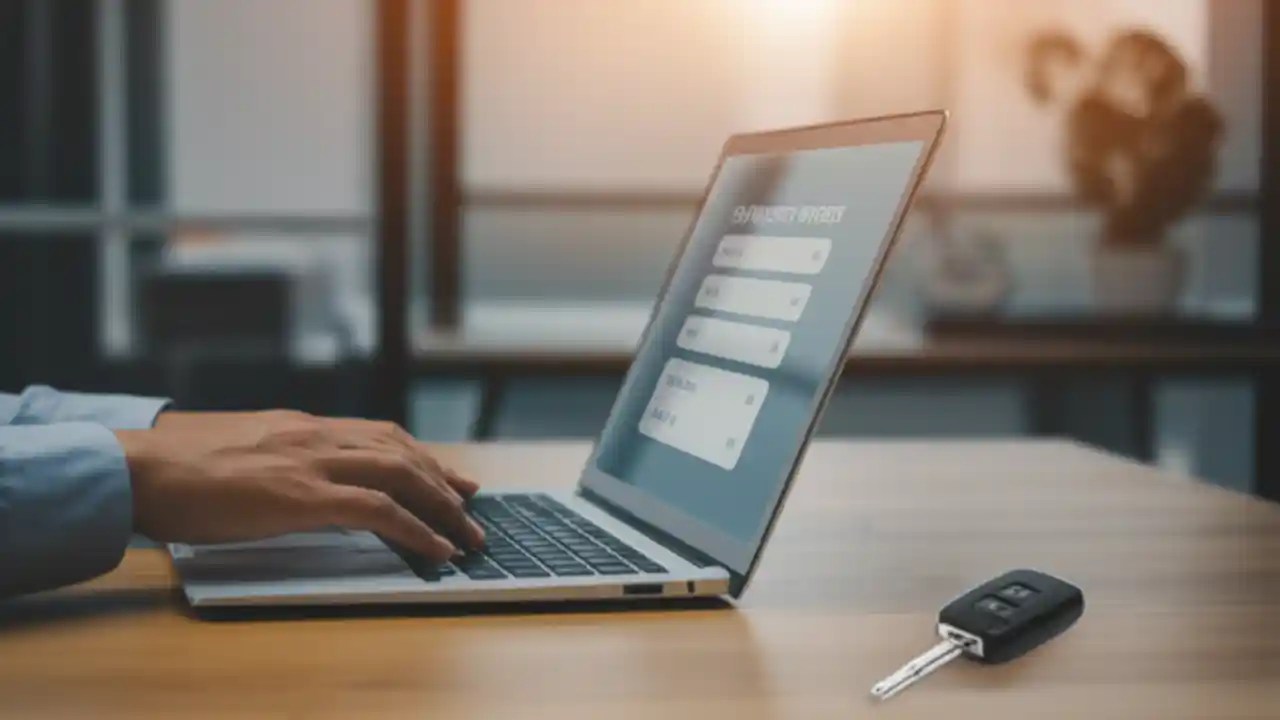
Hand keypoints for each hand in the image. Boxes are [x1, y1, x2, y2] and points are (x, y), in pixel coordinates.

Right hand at [114, 410, 483, 562]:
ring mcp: (311, 463)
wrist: (140, 467)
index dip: (421, 456)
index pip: (380, 436)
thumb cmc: (180, 470)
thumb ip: (283, 462)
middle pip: (400, 453)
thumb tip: (307, 484)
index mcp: (302, 428)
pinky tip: (436, 549)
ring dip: (441, 507)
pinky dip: (416, 529)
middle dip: (443, 482)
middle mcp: (316, 437)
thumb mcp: (245, 454)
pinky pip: (377, 511)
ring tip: (467, 535)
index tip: (449, 475)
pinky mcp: (302, 496)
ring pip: (400, 476)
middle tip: (472, 506)